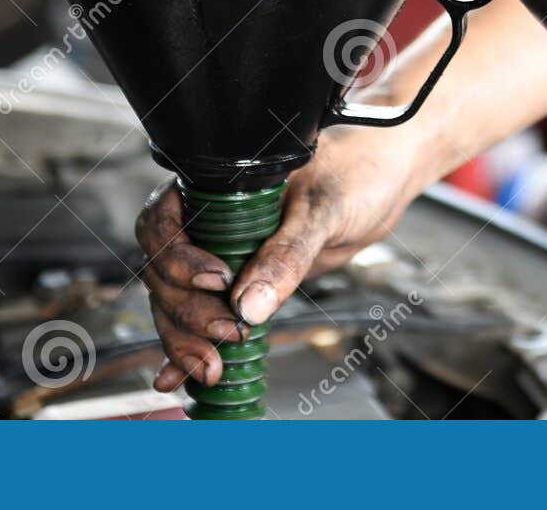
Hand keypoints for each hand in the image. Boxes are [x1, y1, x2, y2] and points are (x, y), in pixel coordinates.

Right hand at [135, 123, 433, 392]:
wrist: (383, 182)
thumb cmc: (354, 172)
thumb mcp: (323, 209)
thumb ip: (287, 254)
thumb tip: (249, 306)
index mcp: (215, 186)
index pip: (163, 223)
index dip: (178, 258)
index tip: (218, 282)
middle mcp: (207, 220)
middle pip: (164, 272)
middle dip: (187, 311)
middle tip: (226, 332)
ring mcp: (219, 254)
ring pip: (176, 301)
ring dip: (185, 338)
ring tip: (210, 368)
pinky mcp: (239, 284)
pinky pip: (204, 315)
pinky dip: (188, 346)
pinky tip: (179, 375)